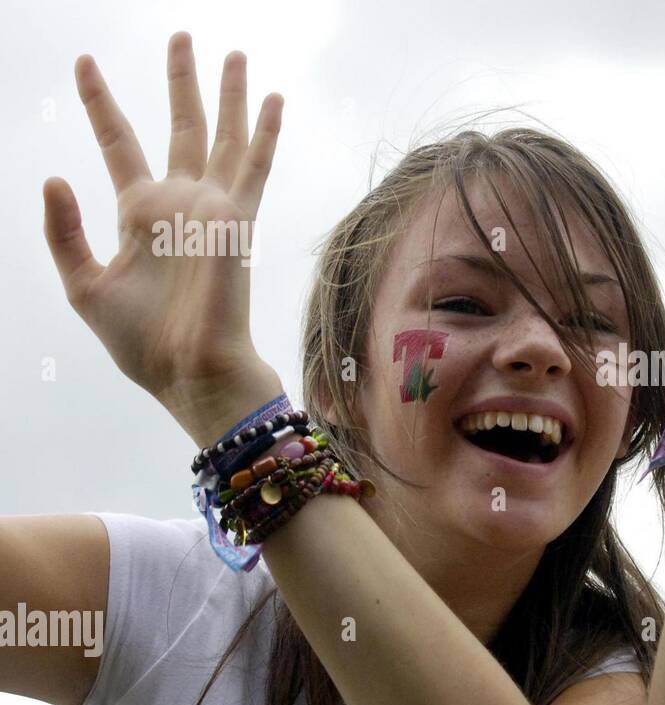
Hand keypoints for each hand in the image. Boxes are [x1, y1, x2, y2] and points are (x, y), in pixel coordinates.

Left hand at [42, 32, 284, 444]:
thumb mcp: (84, 284)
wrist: (189, 369)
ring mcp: (212, 207)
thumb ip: (66, 231)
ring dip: (228, 95)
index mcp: (139, 214)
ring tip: (233, 54)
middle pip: (181, 126)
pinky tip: (273, 99)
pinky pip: (253, 166)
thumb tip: (53, 175)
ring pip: (222, 136)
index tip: (84, 63)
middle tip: (180, 37)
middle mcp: (179, 202)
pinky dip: (264, 133)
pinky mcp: (237, 220)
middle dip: (180, 82)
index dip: (100, 102)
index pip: (119, 142)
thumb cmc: (140, 341)